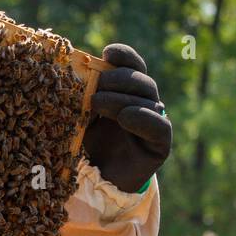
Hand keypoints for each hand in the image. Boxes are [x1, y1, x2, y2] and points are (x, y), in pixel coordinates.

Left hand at [83, 43, 171, 192]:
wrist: (99, 183)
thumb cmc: (90, 146)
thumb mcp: (82, 117)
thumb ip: (84, 98)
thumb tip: (74, 75)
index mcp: (129, 92)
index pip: (133, 66)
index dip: (124, 56)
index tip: (106, 52)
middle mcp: (146, 104)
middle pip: (140, 81)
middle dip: (118, 78)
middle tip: (96, 83)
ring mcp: (156, 122)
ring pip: (147, 101)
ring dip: (121, 98)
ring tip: (96, 102)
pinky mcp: (161, 144)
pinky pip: (159, 126)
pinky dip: (143, 119)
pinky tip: (125, 116)